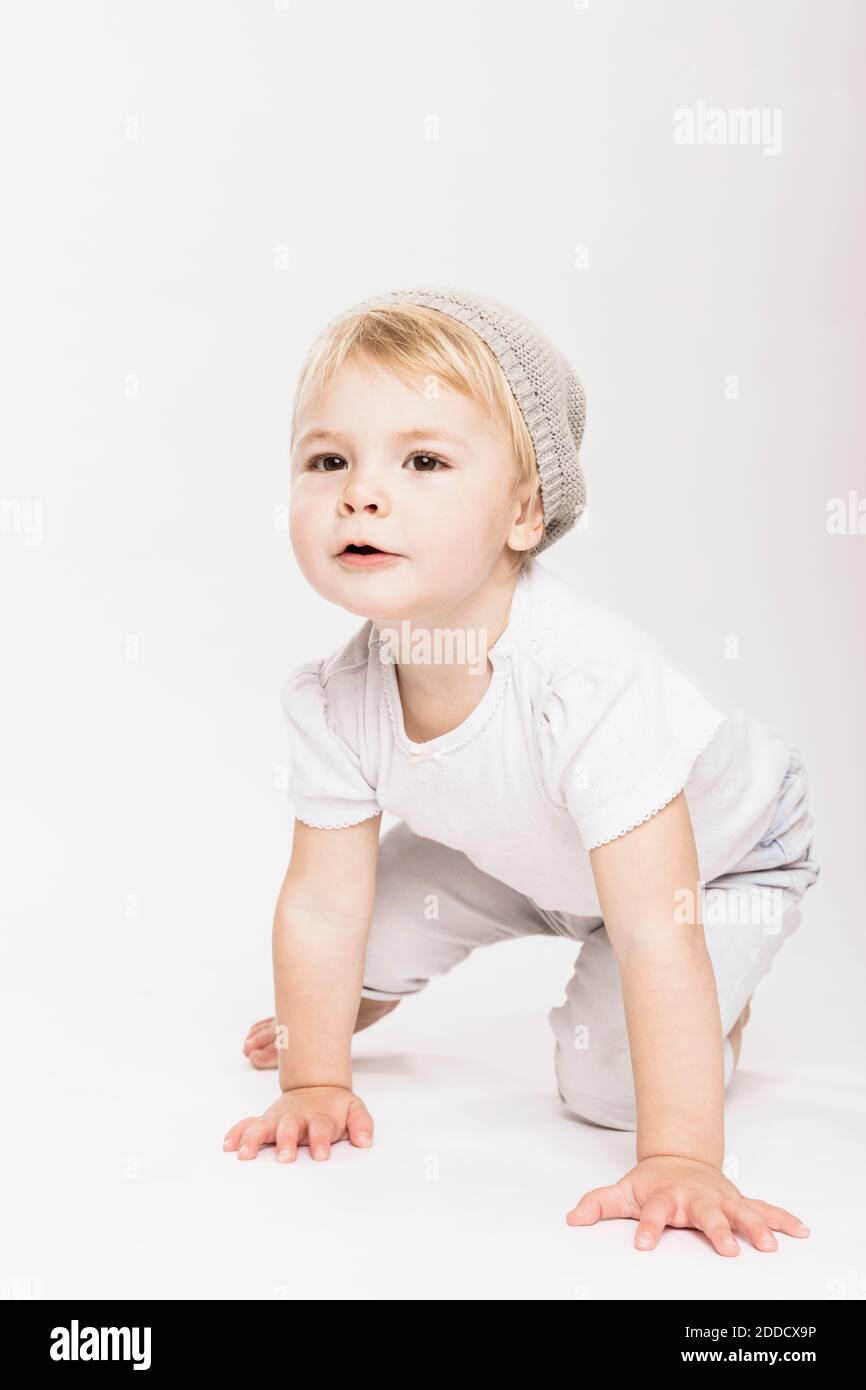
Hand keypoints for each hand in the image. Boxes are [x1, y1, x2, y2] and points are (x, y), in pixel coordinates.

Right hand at [223, 1085, 373, 1162]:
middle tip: (284, 1157)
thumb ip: (361, 1124)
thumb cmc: (334, 1107)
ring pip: (263, 1127)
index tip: (320, 1154)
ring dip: (253, 1139)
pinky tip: (229, 1145)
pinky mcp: (265, 1121)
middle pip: (289, 1128)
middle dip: (286, 1142)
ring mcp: (278, 1119)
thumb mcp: (354, 1110)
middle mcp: (296, 1118)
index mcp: (319, 1117)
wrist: (315, 1087)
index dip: (321, 1140)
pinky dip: (237, 1133)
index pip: (321, 1128)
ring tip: (245, 1154)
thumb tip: (365, 1140)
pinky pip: (247, 1125)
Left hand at [566, 1154, 810, 1255]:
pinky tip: (799, 1230)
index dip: (648, 1229)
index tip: (644, 1245)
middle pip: (706, 1213)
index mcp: (665, 1196)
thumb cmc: (652, 1182)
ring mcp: (719, 1198)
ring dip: (756, 1226)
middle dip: (717, 1229)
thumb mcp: (623, 1191)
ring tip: (770, 1245)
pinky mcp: (738, 1201)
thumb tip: (572, 1218)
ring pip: (741, 1211)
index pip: (654, 1213)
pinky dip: (782, 1218)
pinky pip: (763, 1209)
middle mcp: (695, 1197)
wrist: (680, 1159)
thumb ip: (599, 1204)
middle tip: (727, 1248)